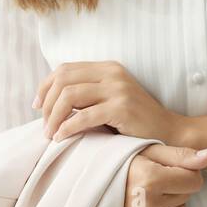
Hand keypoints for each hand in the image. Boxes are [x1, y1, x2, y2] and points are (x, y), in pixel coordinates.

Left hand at [34, 60, 183, 143]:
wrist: (168, 132)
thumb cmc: (134, 121)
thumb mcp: (109, 100)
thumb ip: (87, 95)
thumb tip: (49, 102)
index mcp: (108, 68)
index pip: (64, 69)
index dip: (45, 86)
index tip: (37, 107)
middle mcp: (112, 73)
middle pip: (63, 80)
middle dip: (47, 104)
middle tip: (44, 126)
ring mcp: (118, 89)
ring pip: (69, 96)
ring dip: (54, 117)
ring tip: (50, 134)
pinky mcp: (122, 108)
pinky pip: (84, 116)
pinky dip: (67, 128)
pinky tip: (62, 138)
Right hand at [120, 143, 206, 206]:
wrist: (88, 189)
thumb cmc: (119, 166)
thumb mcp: (147, 152)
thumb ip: (181, 155)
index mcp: (149, 179)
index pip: (194, 180)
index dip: (185, 173)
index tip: (169, 170)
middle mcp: (145, 205)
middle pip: (187, 197)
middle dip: (175, 188)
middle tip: (152, 182)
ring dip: (168, 206)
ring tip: (146, 195)